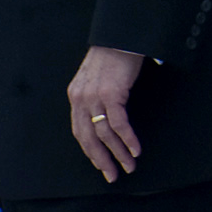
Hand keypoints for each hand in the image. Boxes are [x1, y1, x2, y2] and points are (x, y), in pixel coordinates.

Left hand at [69, 46, 144, 181]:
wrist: (121, 36)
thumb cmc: (114, 54)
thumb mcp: (98, 77)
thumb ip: (97, 95)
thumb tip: (107, 114)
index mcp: (76, 96)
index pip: (79, 131)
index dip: (90, 151)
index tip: (101, 165)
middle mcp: (81, 99)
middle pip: (89, 138)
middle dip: (102, 160)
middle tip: (113, 175)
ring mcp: (95, 97)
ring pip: (104, 134)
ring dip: (118, 153)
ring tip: (129, 165)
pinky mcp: (112, 94)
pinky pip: (118, 123)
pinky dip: (127, 139)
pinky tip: (135, 149)